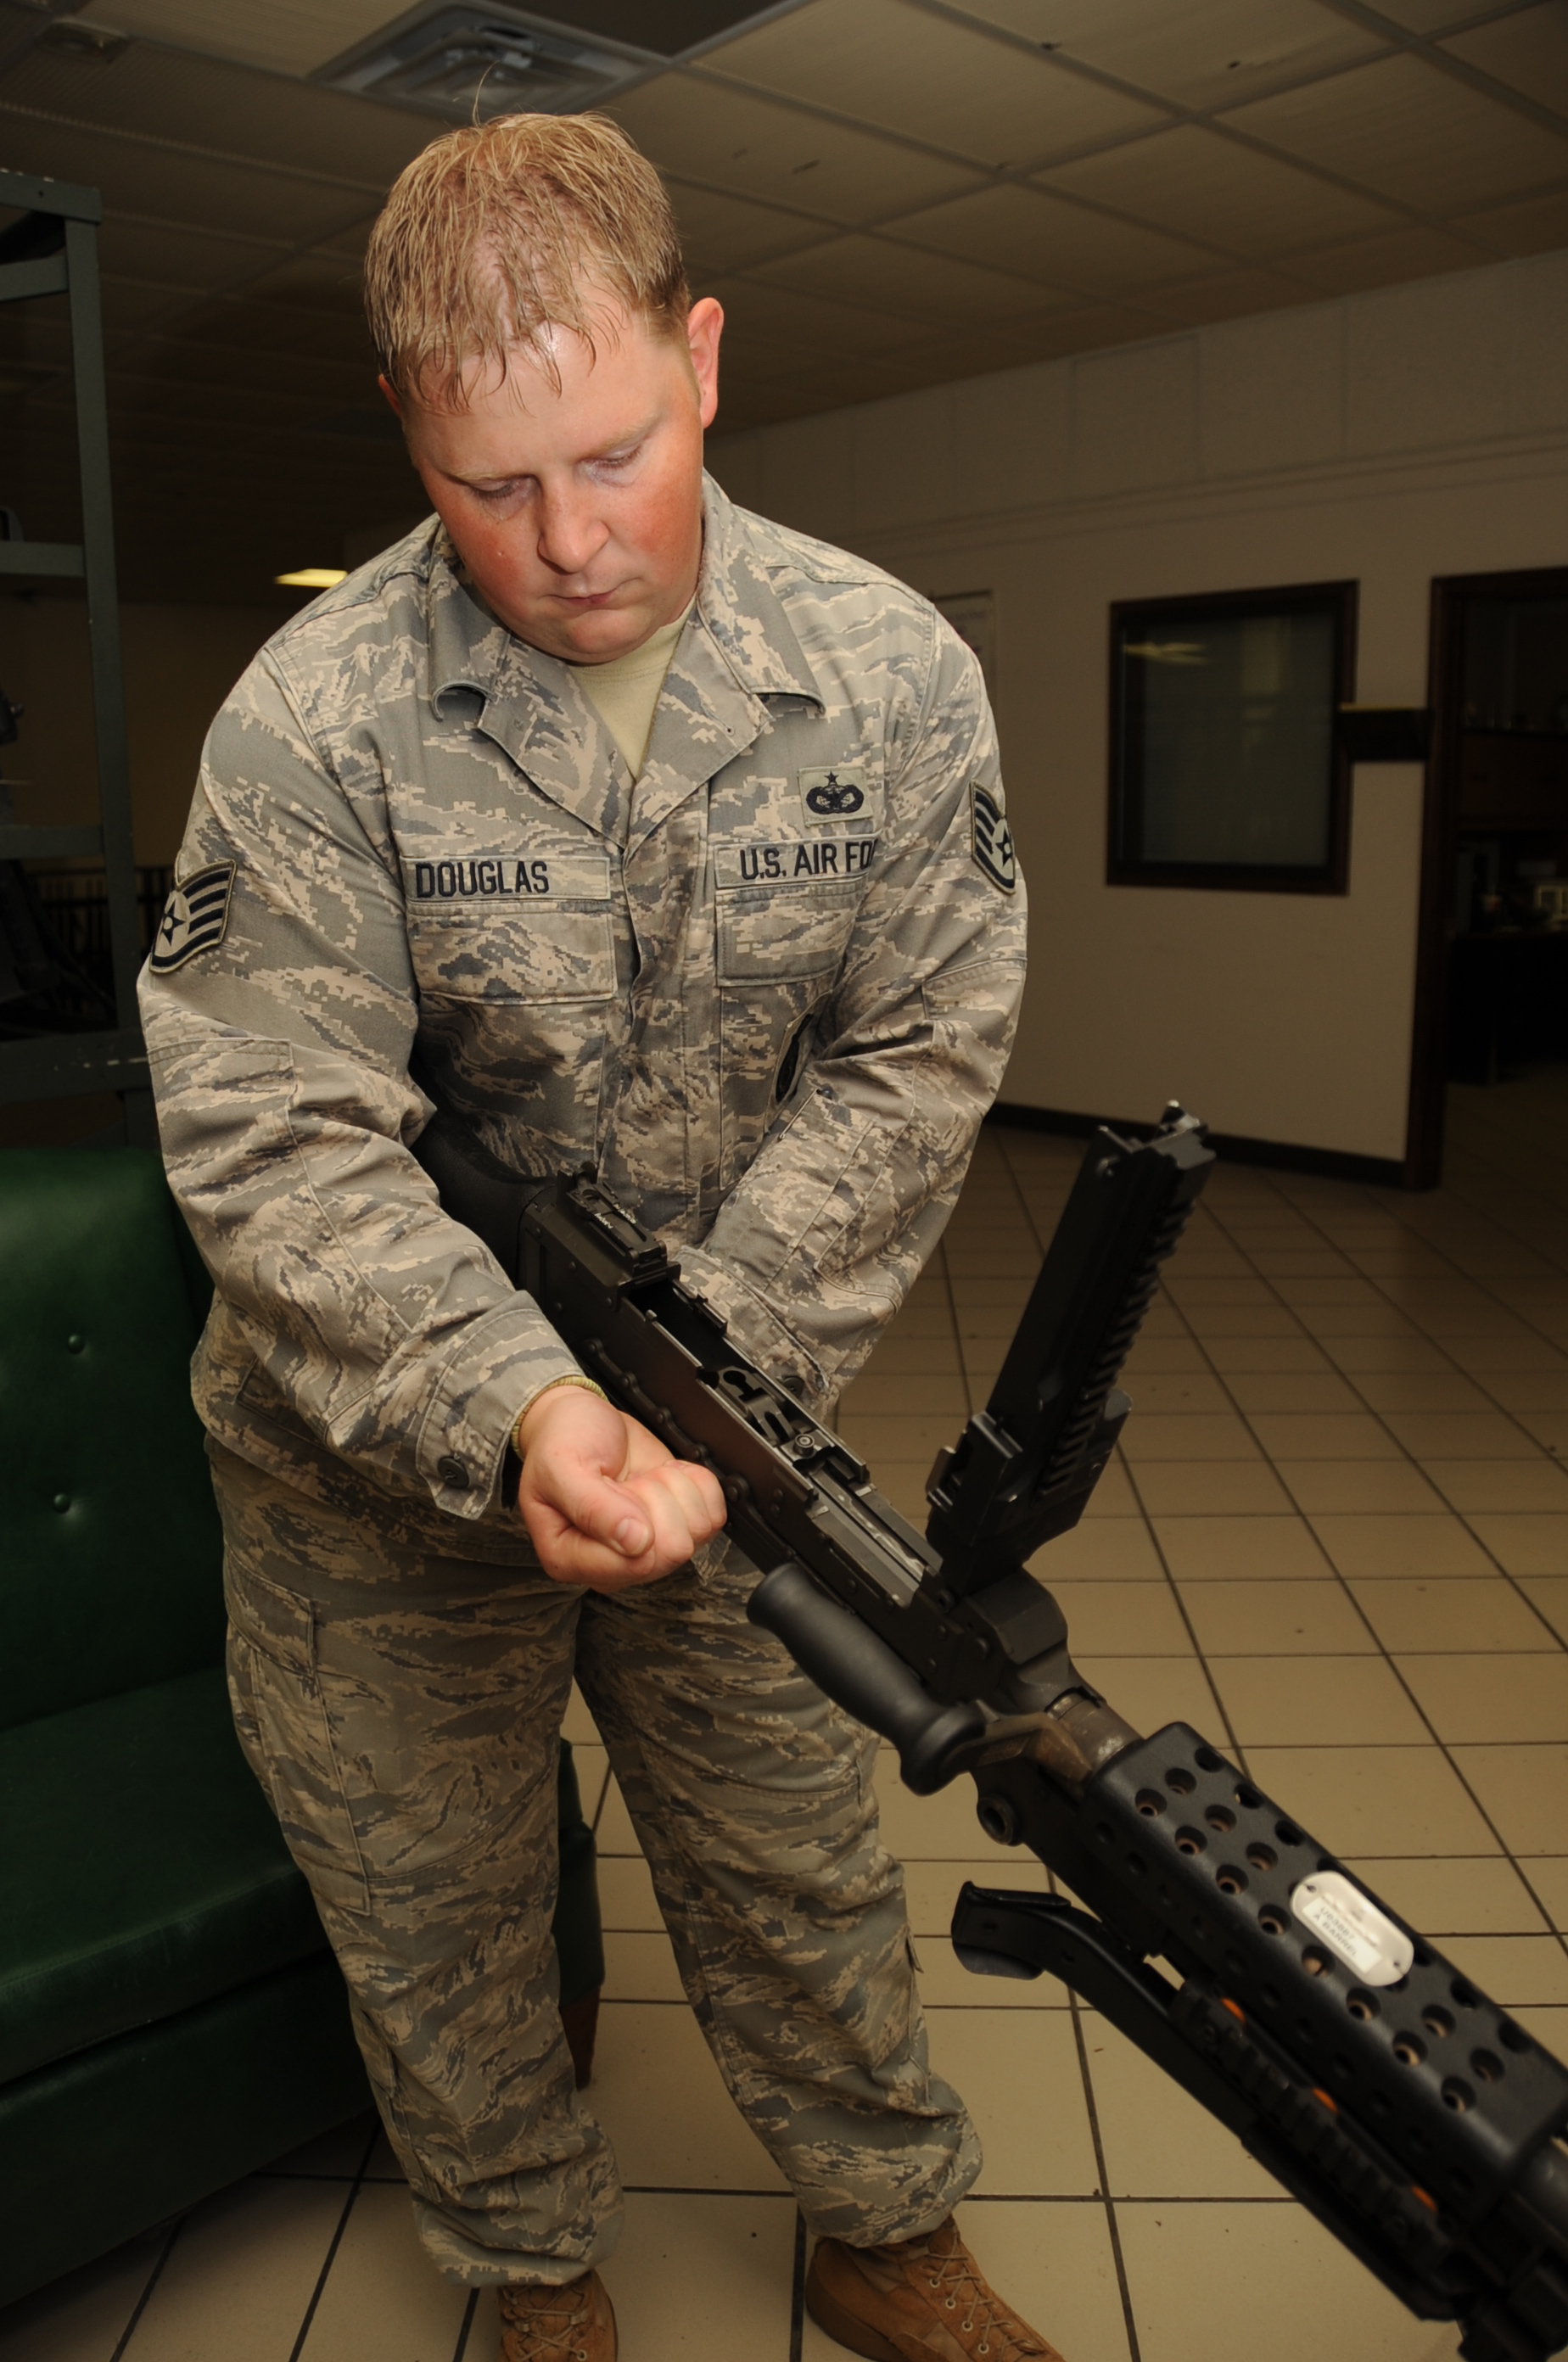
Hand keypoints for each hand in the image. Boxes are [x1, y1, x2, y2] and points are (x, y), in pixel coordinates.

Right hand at [514, 1384, 727, 1591]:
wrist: (582, 1417)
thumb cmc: (562, 1440)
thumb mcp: (563, 1465)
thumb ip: (593, 1508)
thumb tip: (636, 1543)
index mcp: (571, 1558)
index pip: (635, 1564)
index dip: (637, 1517)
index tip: (614, 1487)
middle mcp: (613, 1562)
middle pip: (672, 1550)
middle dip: (655, 1498)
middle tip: (628, 1480)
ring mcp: (649, 1547)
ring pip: (696, 1532)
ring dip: (672, 1489)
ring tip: (641, 1476)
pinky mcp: (678, 1526)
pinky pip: (713, 1515)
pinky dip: (694, 1483)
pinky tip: (662, 1475)